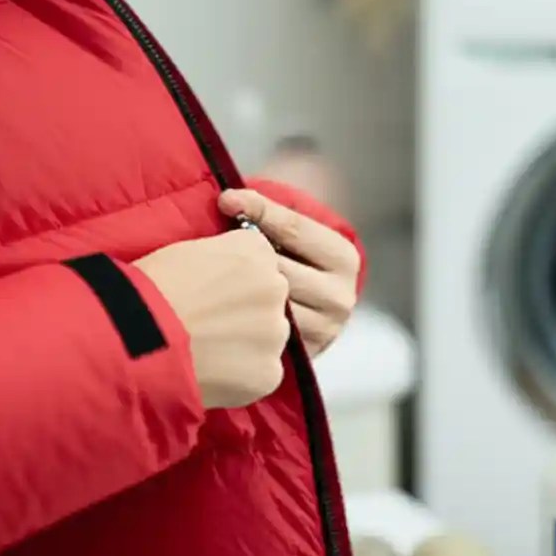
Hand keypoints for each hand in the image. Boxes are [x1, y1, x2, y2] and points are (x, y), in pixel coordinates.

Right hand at [134, 230, 290, 408]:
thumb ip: (221, 258)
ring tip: (208, 354)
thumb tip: (226, 273)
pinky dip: (242, 377)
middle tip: (210, 326)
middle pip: (270, 299)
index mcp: (255, 250)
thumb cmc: (149, 290)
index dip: (236, 279)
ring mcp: (275, 332)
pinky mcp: (269, 373)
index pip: (260, 260)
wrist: (135, 338)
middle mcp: (275, 286)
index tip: (213, 292)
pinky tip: (213, 375)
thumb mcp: (188, 251)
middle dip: (247, 311)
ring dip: (247, 345)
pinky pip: (262, 373)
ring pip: (269, 338)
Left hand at [217, 189, 359, 357]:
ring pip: (271, 304)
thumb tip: (228, 198)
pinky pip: (264, 336)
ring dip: (239, 291)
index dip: (258, 210)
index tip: (225, 199)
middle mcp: (341, 296)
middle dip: (246, 258)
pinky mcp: (301, 356)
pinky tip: (219, 308)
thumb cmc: (286, 260)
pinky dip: (239, 320)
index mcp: (344, 259)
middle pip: (281, 269)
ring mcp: (324, 330)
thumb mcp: (286, 232)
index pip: (295, 229)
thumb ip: (267, 211)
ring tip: (212, 278)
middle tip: (211, 247)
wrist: (299, 312)